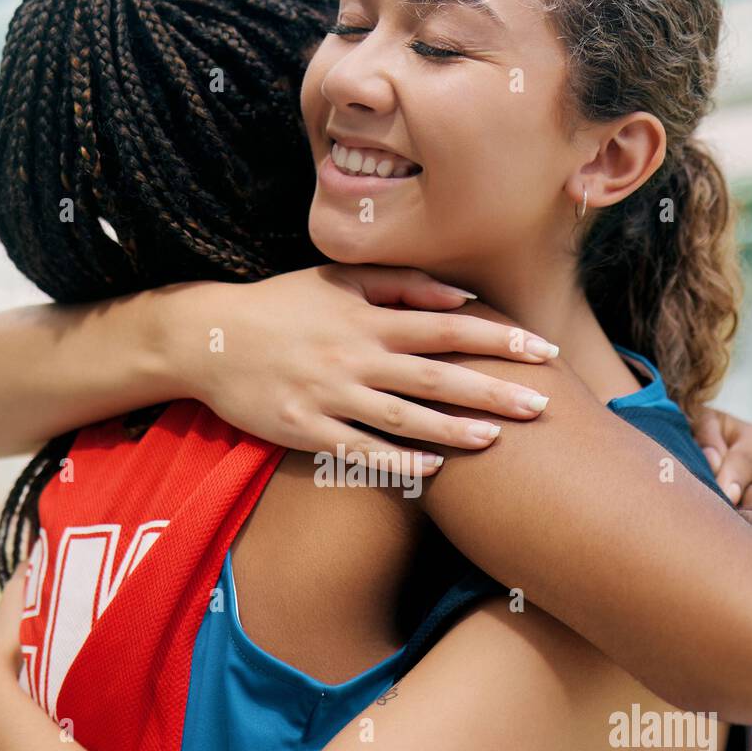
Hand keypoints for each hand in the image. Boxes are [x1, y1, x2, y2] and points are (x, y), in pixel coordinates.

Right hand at [160, 266, 557, 471]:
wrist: (208, 338)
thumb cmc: (282, 306)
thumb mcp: (338, 279)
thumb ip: (400, 284)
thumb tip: (462, 296)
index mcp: (368, 319)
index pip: (449, 328)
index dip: (500, 339)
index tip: (544, 351)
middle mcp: (355, 356)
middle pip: (437, 376)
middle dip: (492, 391)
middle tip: (542, 406)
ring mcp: (329, 395)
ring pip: (402, 417)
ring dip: (452, 430)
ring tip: (497, 440)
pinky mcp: (304, 429)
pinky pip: (357, 450)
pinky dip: (395, 461)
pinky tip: (432, 470)